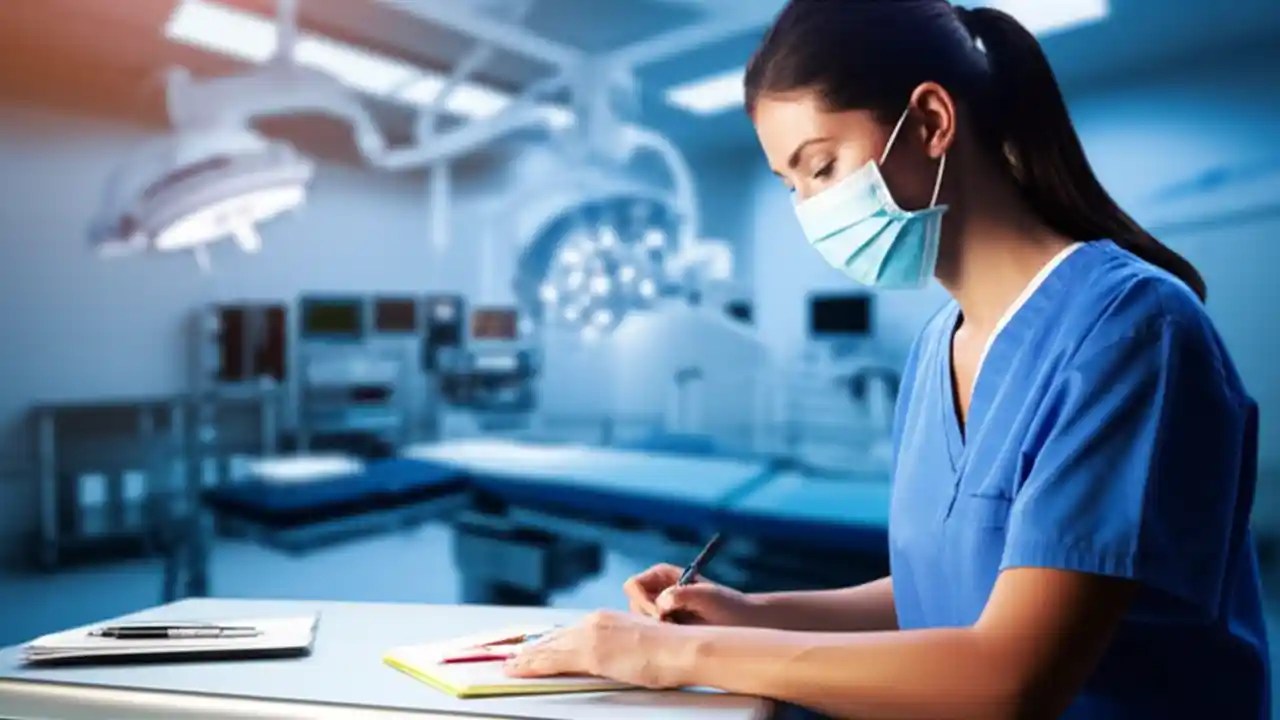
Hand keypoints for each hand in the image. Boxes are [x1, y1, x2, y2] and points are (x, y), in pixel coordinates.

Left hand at [503, 611, 692, 688]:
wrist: (681, 648)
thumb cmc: (669, 650)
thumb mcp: (638, 643)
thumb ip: (618, 647)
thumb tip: (609, 657)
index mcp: (605, 618)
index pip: (570, 632)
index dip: (550, 642)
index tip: (536, 647)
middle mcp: (594, 622)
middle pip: (555, 638)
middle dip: (534, 649)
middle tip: (515, 657)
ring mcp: (590, 635)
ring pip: (549, 648)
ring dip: (528, 658)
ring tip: (511, 665)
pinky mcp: (590, 652)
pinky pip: (552, 660)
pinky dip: (531, 664)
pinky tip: (518, 669)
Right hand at [624, 563, 760, 625]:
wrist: (744, 623)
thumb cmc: (727, 605)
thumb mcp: (707, 596)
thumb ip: (681, 595)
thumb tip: (660, 604)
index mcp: (661, 574)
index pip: (633, 586)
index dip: (642, 601)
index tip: (661, 614)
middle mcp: (656, 590)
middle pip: (632, 605)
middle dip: (648, 617)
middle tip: (673, 625)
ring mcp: (659, 610)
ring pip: (638, 622)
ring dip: (655, 629)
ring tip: (680, 631)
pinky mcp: (665, 628)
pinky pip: (649, 635)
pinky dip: (660, 639)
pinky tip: (679, 638)